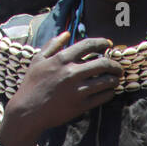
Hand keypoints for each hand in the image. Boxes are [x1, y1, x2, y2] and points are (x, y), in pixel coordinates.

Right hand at [0, 32, 121, 145]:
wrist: (28, 111)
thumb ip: (52, 45)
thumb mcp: (38, 60)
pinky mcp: (81, 105)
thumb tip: (66, 34)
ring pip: (106, 81)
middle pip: (103, 63)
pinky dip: (110, 93)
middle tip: (118, 67)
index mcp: (62, 59)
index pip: (89, 45)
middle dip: (114, 64)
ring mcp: (77, 89)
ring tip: (116, 79)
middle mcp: (72, 72)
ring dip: (115, 79)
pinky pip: (102, 97)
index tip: (108, 45)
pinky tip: (110, 91)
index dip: (102, 43)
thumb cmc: (31, 85)